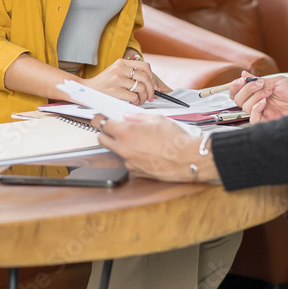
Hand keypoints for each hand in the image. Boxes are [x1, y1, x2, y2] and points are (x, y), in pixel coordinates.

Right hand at [83, 59, 159, 104]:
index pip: (145, 66)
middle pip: (145, 77)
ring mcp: (117, 79)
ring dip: (143, 97)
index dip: (152, 77)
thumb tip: (151, 83)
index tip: (154, 86)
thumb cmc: (103, 83)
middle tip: (150, 96)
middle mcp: (120, 69)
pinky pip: (134, 97)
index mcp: (122, 62)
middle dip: (151, 89)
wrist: (86, 89)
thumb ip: (130, 73)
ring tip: (140, 100)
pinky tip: (133, 102)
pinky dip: (136, 101)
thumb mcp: (116, 72)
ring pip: (141, 88)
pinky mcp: (115, 90)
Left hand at [93, 114, 219, 182]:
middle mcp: (124, 148)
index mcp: (126, 132)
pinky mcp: (136, 172)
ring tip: (140, 140)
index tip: (100, 117)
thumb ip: (137, 117)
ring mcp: (129, 162)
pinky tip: (147, 152)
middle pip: (102, 139)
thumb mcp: (156, 119)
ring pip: (116, 151)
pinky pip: (128, 162)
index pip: (101, 124)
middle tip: (115, 128)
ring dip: (122, 145)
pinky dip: (133, 156)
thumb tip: (127, 116)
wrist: (187, 158)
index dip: (100, 119)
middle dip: (106, 132)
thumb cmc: (175, 139)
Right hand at [230, 71, 287, 122]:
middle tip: (259, 84)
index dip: (236, 86)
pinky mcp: (268, 122)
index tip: (241, 80)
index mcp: (260, 92)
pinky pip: (254, 118)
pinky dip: (256, 108)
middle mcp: (260, 103)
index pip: (240, 92)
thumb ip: (259, 81)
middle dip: (245, 89)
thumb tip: (244, 75)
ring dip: (254, 96)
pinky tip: (264, 102)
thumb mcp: (278, 82)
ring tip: (267, 92)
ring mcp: (264, 113)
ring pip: (245, 107)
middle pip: (239, 100)